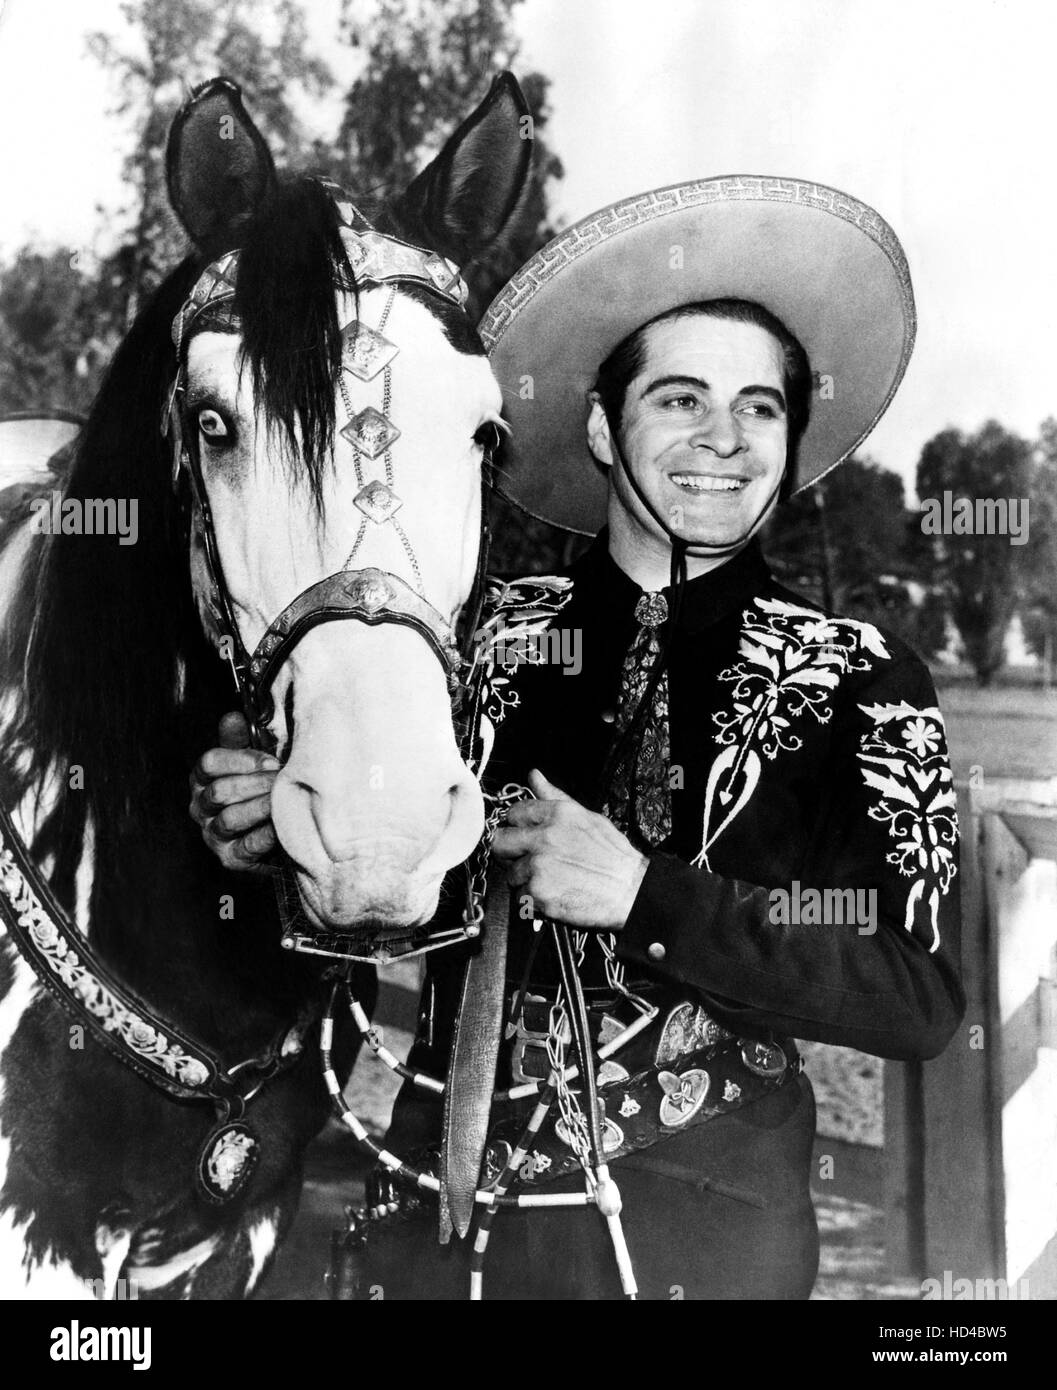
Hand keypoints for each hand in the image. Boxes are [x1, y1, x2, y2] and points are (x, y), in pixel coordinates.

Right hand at [189, 711, 279, 872]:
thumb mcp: (250, 760)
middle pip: (220, 791)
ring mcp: (213, 834)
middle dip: (254, 784)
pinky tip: (278, 825)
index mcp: (203, 779)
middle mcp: (201, 807)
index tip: (270, 761)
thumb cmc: (260, 789)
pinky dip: (264, 835)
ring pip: (229, 819)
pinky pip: (245, 846)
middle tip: (281, 780)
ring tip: (280, 800)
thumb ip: (240, 740)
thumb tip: (232, 716)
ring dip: (258, 808)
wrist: (276, 831)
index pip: (209, 763)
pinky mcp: (230, 858)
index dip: (241, 760)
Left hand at [491, 769, 647, 930]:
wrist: (630, 891)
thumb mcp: (588, 816)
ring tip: (550, 879)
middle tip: (525, 859)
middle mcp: (545, 838)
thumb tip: (534, 777)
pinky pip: (520, 897)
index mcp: (557, 815)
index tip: (523, 834)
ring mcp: (539, 866)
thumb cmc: (613, 857)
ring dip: (525, 879)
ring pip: (511, 873)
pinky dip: (533, 900)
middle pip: (500, 842)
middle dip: (509, 852)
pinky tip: (553, 893)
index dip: (517, 826)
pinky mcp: (538, 893)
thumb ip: (555, 796)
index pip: (513, 813)